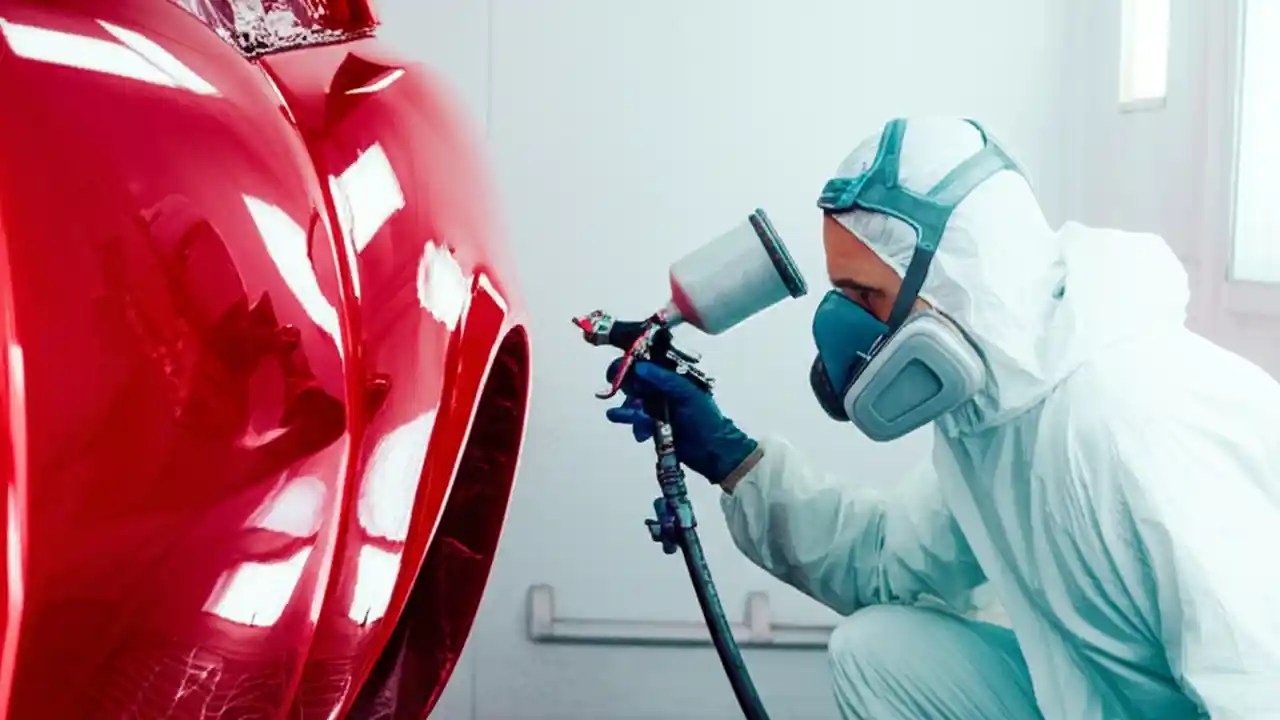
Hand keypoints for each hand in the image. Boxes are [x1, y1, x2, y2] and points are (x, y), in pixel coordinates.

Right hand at [605, 359, 757, 483]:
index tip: (619, 368)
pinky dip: (634, 424)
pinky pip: (634, 420)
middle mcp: (661, 387)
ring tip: (633, 417)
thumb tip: (639, 366)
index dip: (631, 363)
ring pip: (631, 401)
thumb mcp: (687, 393)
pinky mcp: (650, 424)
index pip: (647, 362)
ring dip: (629, 409)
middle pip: (634, 380)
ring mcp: (654, 406)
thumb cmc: (704, 417)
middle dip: (626, 386)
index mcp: (672, 375)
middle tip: (617, 389)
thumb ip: (664, 378)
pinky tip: (641, 433)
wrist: (711, 450)